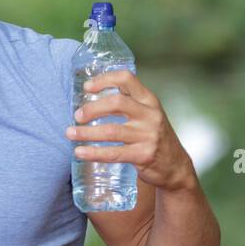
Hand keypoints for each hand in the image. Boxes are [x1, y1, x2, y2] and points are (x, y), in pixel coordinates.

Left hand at [66, 69, 197, 191]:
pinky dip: (93, 153)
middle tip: (77, 116)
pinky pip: (113, 153)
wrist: (175, 166)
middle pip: (117, 102)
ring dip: (86, 133)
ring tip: (70, 134)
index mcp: (149, 100)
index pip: (127, 79)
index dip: (104, 79)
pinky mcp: (144, 155)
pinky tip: (80, 152)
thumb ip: (128, 104)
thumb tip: (90, 97)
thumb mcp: (147, 115)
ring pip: (111, 131)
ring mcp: (148, 136)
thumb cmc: (153, 137)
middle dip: (92, 108)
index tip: (86, 86)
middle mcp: (150, 115)